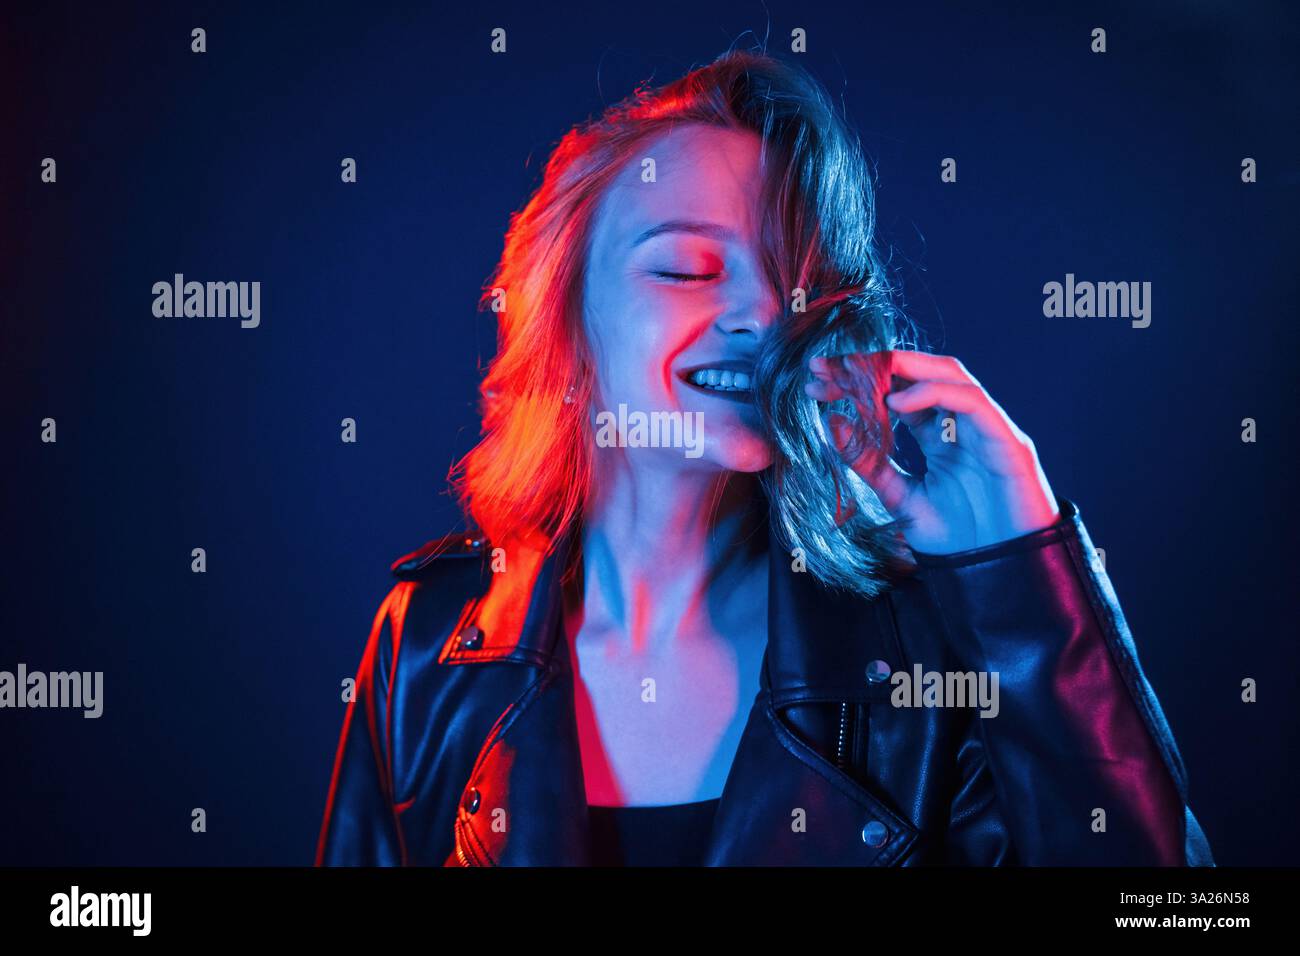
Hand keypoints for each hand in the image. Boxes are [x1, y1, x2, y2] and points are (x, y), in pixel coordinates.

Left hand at [805, 349, 1059, 555]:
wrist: (997, 576)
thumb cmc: (957, 539)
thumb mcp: (899, 497)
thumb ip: (870, 463)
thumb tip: (831, 423)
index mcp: (939, 436)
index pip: (898, 391)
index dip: (859, 382)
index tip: (815, 380)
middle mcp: (962, 425)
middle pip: (920, 373)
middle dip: (873, 364)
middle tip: (825, 367)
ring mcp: (987, 430)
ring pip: (949, 375)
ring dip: (902, 367)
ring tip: (857, 374)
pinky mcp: (1008, 442)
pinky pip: (972, 403)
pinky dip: (933, 393)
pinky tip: (896, 402)